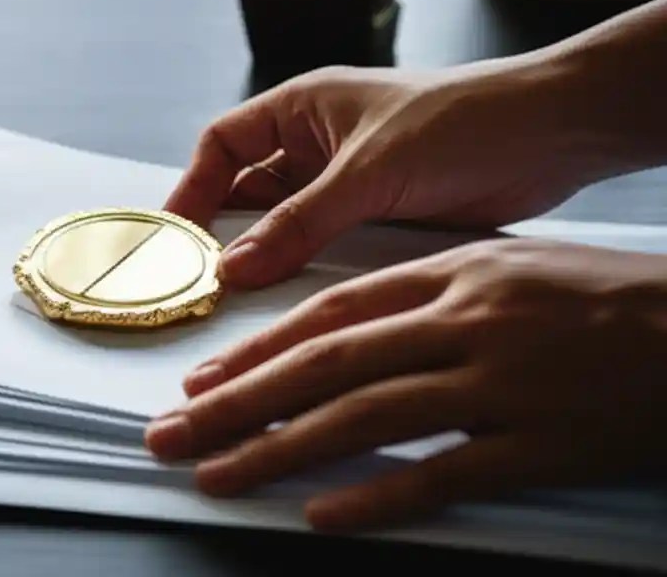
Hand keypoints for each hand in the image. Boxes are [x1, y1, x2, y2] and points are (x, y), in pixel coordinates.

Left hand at [144, 239, 666, 530]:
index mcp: (454, 274)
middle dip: (236, 403)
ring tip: (217, 477)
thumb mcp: (514, 271)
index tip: (202, 380)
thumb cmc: (613, 300)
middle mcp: (464, 321)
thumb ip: (431, 295)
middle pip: (325, 365)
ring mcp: (502, 381)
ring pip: (364, 418)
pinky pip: (442, 473)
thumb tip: (349, 330)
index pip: (331, 314)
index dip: (257, 350)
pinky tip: (321, 513)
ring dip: (278, 450)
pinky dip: (377, 495)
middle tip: (171, 434)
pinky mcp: (542, 442)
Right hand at [164, 59, 642, 289]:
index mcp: (302, 108)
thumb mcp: (367, 171)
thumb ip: (298, 222)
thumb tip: (233, 269)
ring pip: (285, 226)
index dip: (192, 187)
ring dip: (267, 258)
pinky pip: (325, 249)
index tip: (174, 237)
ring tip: (242, 302)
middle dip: (224, 233)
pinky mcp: (378, 218)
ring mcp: (346, 184)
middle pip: (246, 192)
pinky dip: (308, 273)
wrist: (551, 136)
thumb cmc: (459, 122)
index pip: (223, 144)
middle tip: (200, 282)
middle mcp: (316, 146)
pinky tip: (299, 304)